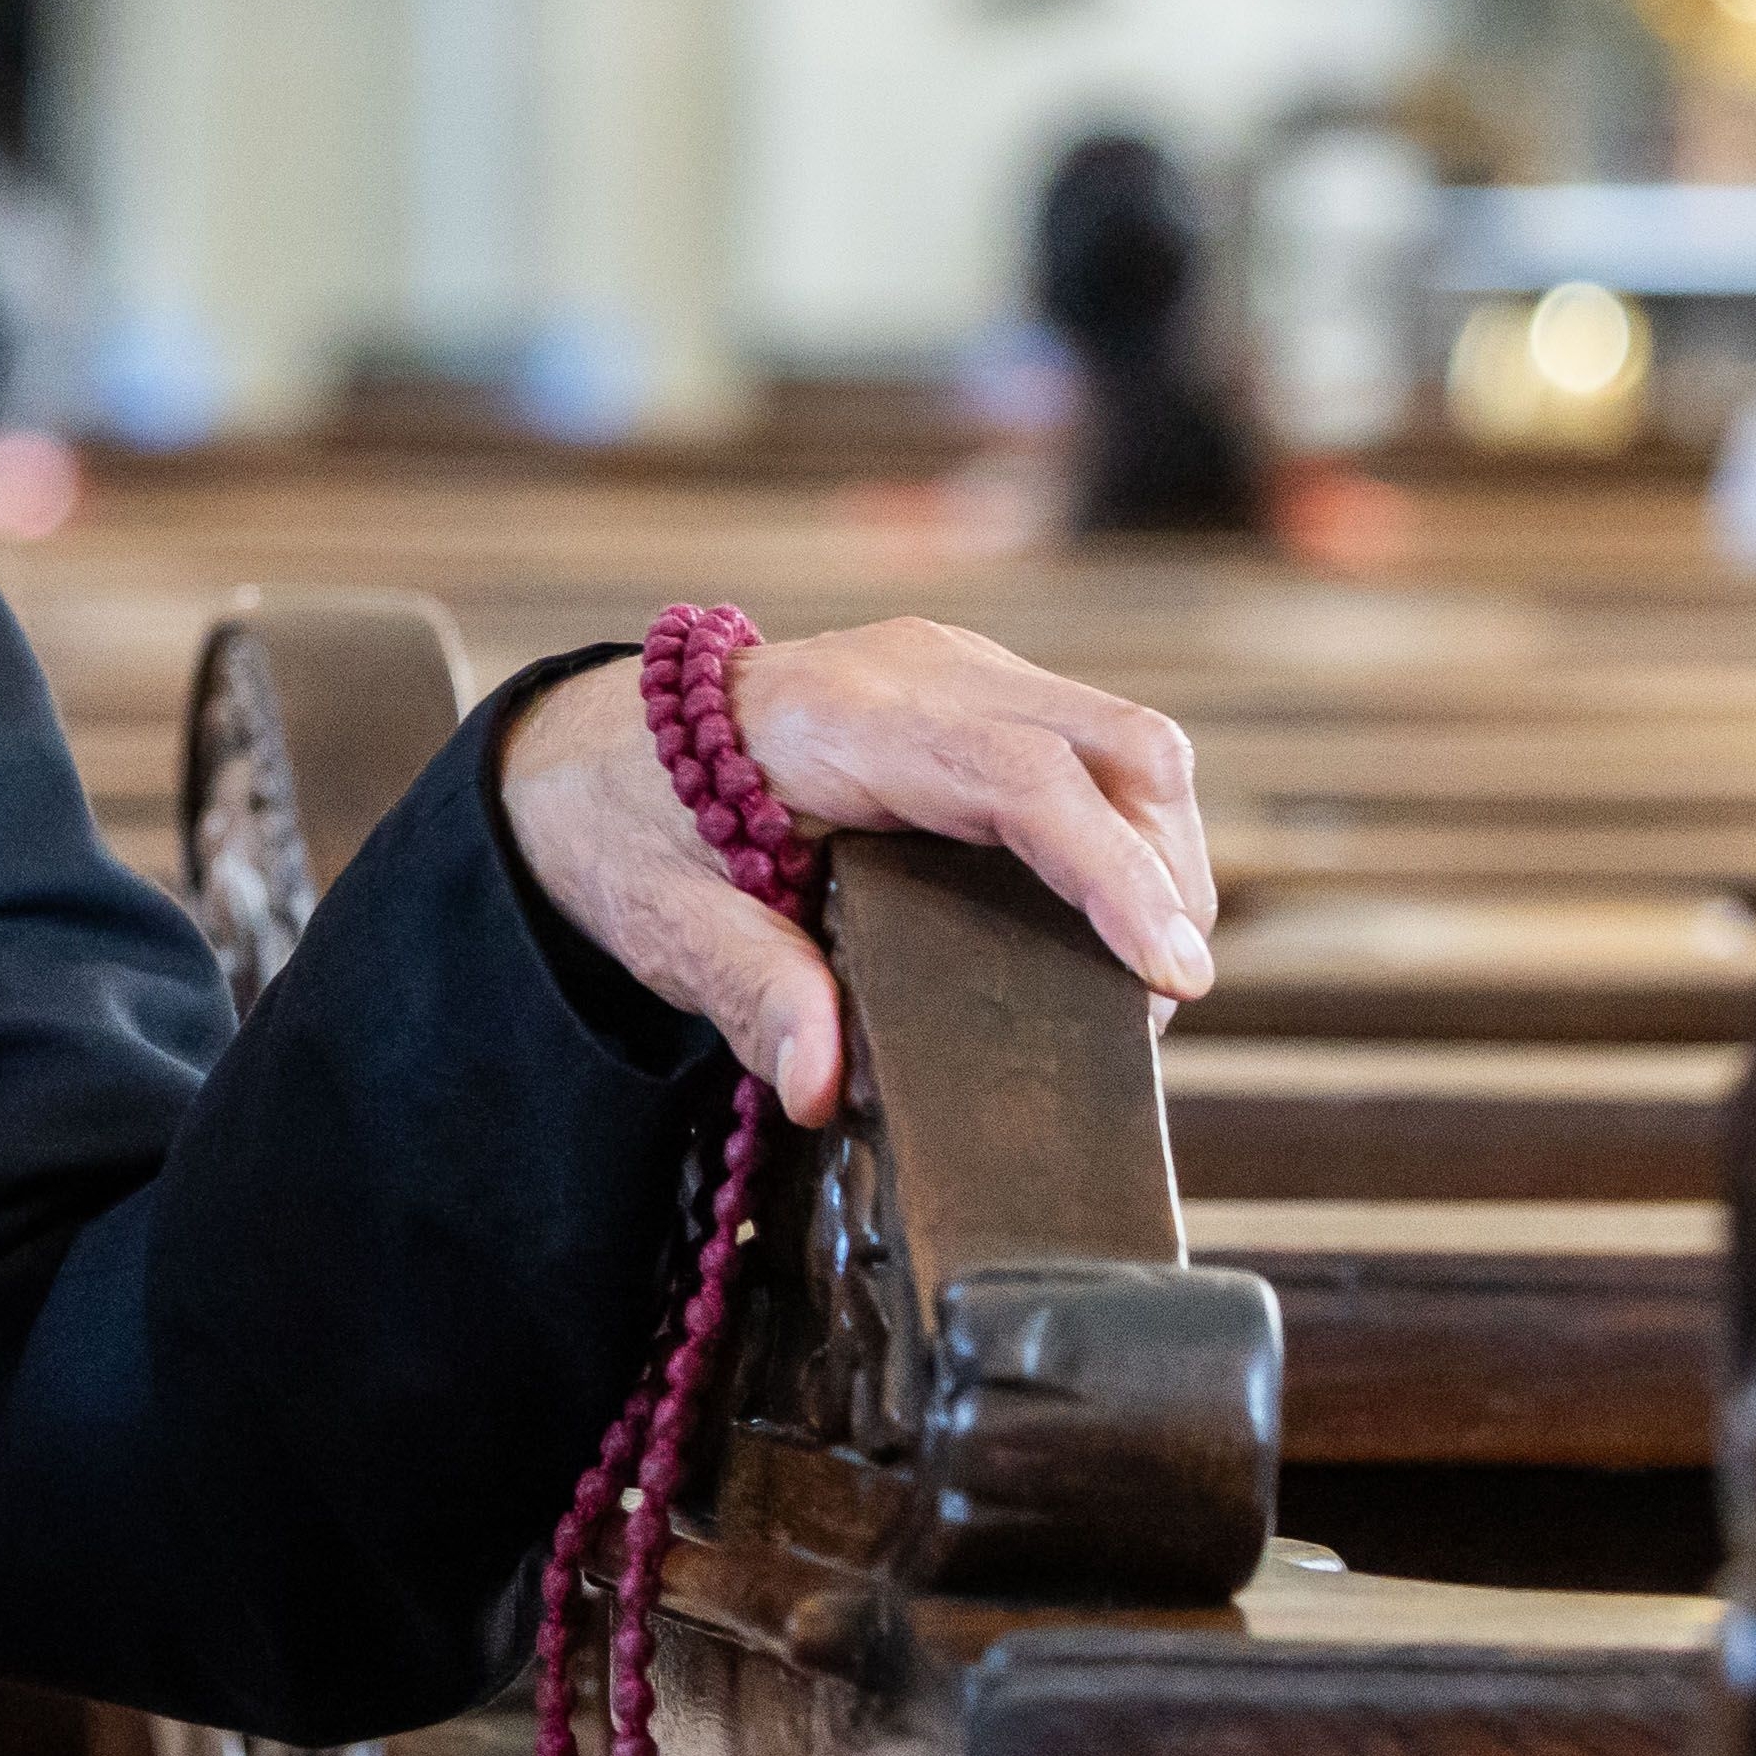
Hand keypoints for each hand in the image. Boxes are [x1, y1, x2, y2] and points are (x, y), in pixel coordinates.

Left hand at [495, 620, 1216, 1125]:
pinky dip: (1125, 828)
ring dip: (1161, 853)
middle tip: (1160, 1008)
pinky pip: (1090, 744)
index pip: (1026, 779)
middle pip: (1117, 745)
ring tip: (1144, 977)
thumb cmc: (626, 829)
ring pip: (1125, 740)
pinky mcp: (972, 693)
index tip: (1171, 974)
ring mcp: (956, 672)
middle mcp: (920, 673)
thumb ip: (749, 994)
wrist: (584, 753)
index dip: (1115, 876)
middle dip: (1168, 875)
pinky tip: (1109, 917)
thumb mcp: (663, 920)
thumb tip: (821, 1083)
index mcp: (842, 719)